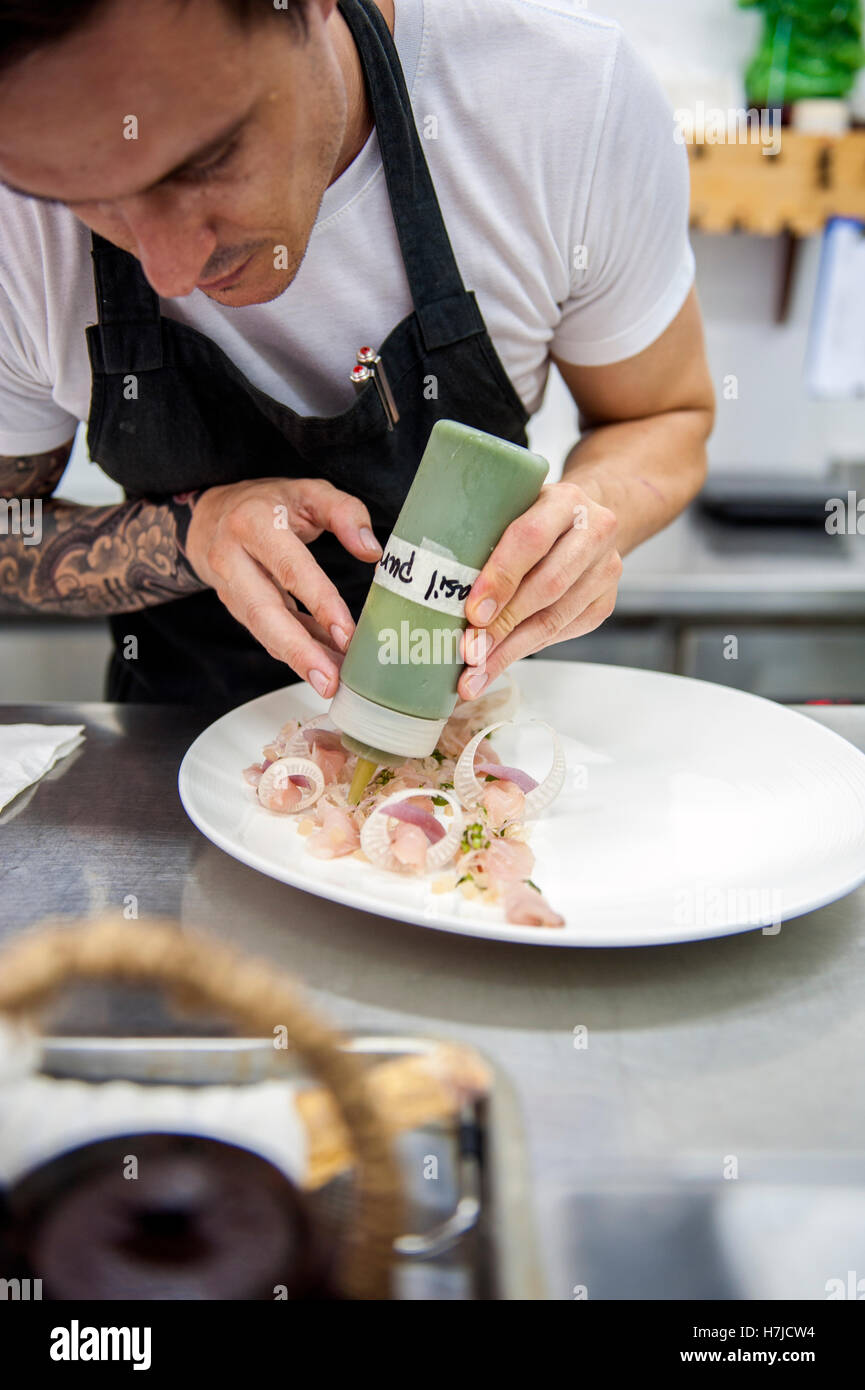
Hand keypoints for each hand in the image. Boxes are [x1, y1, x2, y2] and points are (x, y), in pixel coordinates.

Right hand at [186, 477, 381, 697]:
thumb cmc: (271, 503)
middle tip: (330, 682)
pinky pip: (267, 634)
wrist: (214, 515)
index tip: (347, 634)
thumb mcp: (310, 492)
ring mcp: (228, 587)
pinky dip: (297, 652)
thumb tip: (372, 550)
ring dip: (300, 659)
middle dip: (298, 651)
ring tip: (334, 682)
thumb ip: (345, 512)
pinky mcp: (235, 608)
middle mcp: (232, 557)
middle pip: (263, 612)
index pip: (290, 568)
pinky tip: (326, 665)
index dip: (319, 602)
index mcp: (254, 523)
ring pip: (263, 631)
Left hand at [458, 481, 621, 699]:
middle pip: (547, 586)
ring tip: (476, 673)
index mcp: (564, 501)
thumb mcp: (510, 508)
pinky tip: (499, 662)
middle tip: (469, 653)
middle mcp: (594, 532)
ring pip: (555, 618)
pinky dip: (526, 649)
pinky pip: (562, 632)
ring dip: (511, 649)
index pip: (530, 539)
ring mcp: (605, 570)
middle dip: (503, 625)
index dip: (500, 578)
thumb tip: (435, 583)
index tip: (472, 612)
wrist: (582, 519)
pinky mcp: (604, 601)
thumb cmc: (532, 515)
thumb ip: (484, 533)